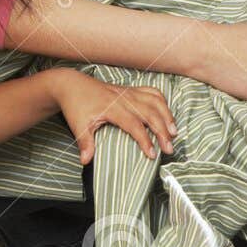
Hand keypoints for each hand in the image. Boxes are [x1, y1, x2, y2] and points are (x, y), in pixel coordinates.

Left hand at [51, 69, 176, 163]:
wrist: (72, 85)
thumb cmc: (76, 105)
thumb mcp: (78, 125)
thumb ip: (85, 143)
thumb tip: (85, 161)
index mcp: (112, 107)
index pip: (134, 124)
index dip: (144, 140)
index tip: (152, 154)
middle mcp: (124, 98)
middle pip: (150, 113)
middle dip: (162, 131)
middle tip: (169, 149)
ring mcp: (129, 92)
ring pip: (155, 101)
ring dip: (167, 115)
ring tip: (174, 132)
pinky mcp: (131, 90)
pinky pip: (152, 92)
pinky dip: (163, 102)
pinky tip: (167, 115)